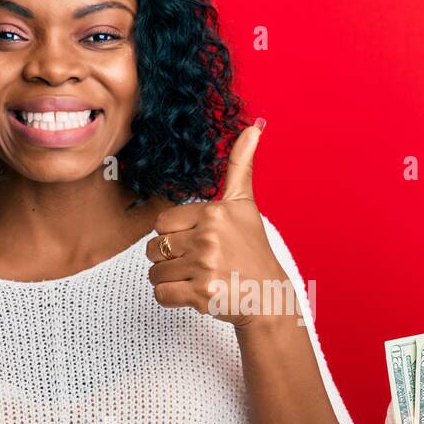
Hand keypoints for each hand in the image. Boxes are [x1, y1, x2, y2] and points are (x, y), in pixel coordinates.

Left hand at [144, 118, 287, 326]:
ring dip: (169, 279)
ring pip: (155, 272)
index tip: (195, 242)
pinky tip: (191, 293)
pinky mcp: (201, 294)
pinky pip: (161, 294)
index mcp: (213, 213)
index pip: (161, 223)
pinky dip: (170, 297)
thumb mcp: (245, 205)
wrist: (269, 296)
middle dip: (168, 258)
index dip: (173, 235)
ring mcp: (204, 267)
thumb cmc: (253, 251)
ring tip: (195, 278)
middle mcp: (208, 237)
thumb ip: (241, 166)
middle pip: (154, 248)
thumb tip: (254, 126)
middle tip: (194, 264)